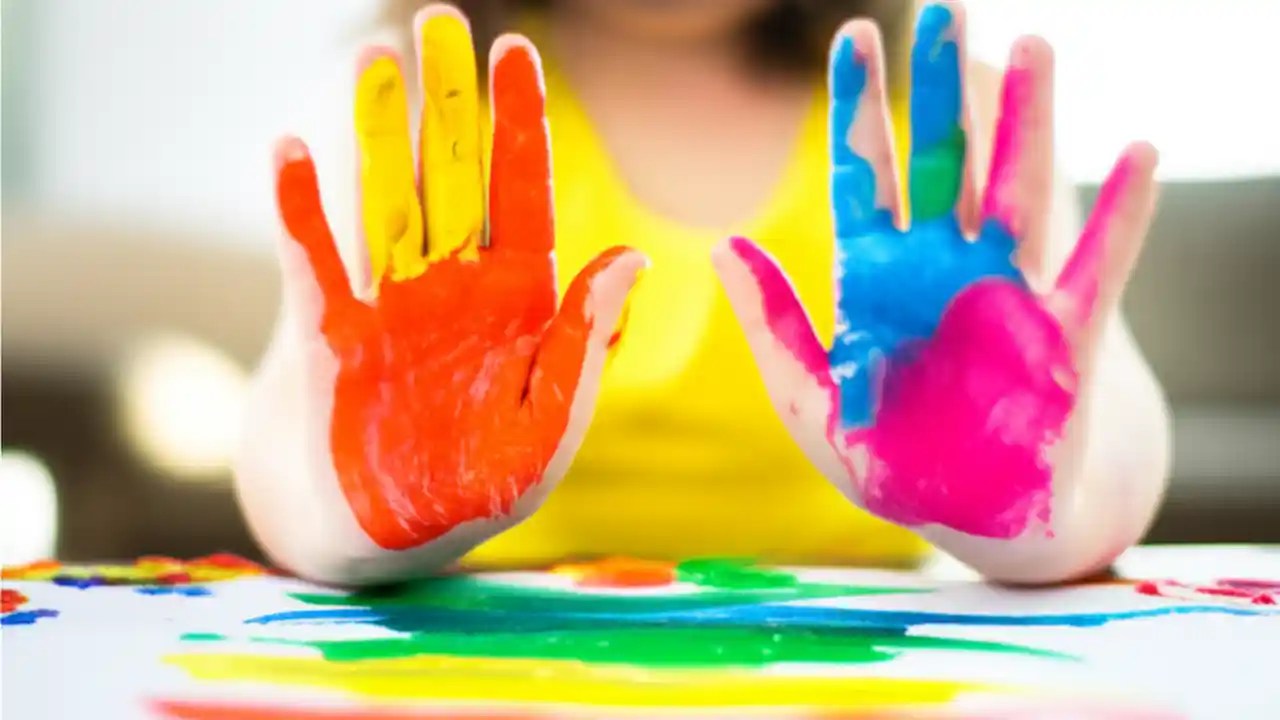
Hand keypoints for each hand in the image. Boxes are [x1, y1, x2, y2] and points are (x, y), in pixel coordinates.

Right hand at [235, 6, 642, 584]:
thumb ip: (583, 348)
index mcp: (517, 305)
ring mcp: (388, 304)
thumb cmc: (476, 496)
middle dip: (446, 101)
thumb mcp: (545, 433)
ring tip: (372, 55)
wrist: (382, 544)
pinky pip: (312, 261)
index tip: (516, 50)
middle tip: (439, 19)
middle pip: (449, 176)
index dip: (519, 124)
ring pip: (383, 199)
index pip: (521, 194)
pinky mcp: (326, 336)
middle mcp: (452, 288)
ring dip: (375, 130)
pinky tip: (291, 148)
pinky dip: (300, 209)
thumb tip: (629, 256)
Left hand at [714, 3, 1158, 576]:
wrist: (970, 518)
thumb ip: (772, 324)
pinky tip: (1137, 153)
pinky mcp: (1063, 334)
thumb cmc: (890, 462)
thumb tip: (723, 242)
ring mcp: (1005, 292)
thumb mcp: (810, 399)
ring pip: (1017, 190)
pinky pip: (1098, 265)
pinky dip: (1119, 214)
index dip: (858, 107)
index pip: (864, 174)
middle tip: (941, 9)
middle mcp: (942, 268)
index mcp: (876, 279)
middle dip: (940, 89)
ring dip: (1025, 124)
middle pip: (943, 160)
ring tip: (1028, 48)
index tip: (852, 35)